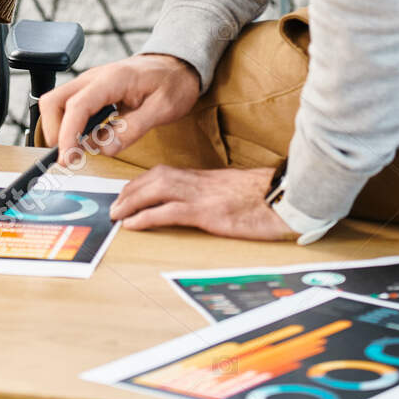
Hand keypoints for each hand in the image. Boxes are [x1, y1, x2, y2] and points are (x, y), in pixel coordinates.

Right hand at [38, 53, 202, 162]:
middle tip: (70, 157)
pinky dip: (68, 126)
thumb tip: (103, 148)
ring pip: (56, 104)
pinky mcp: (90, 91)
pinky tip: (85, 140)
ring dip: (59, 130)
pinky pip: (68, 107)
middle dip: (54, 132)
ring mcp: (89, 83)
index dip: (68, 135)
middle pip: (53, 101)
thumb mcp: (163, 109)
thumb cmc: (172, 84)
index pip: (77, 106)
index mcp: (112, 79)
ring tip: (78, 152)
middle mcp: (93, 77)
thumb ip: (133, 128)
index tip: (68, 160)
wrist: (176, 65)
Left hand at [110, 164, 296, 239]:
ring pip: (154, 191)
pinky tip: (133, 224)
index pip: (162, 174)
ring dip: (130, 202)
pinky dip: (147, 216)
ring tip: (115, 214)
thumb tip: (199, 203)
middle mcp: (197, 181)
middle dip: (129, 192)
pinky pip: (169, 211)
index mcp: (202, 177)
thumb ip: (212, 194)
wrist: (285, 196)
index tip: (125, 194)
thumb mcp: (232, 193)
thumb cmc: (263, 197)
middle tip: (113, 206)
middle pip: (152, 179)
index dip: (140, 184)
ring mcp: (201, 195)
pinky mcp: (207, 211)